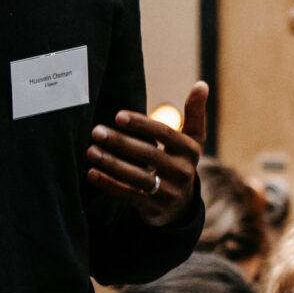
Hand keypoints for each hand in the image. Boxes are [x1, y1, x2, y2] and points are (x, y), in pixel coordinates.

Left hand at [89, 82, 207, 225]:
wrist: (180, 206)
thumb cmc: (179, 162)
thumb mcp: (191, 141)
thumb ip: (194, 113)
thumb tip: (202, 84)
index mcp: (190, 151)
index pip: (165, 134)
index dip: (142, 125)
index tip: (118, 115)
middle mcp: (183, 173)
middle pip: (149, 155)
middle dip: (121, 142)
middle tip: (96, 131)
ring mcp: (168, 193)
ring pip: (137, 177)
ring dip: (111, 163)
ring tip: (91, 151)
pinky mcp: (153, 209)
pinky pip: (128, 195)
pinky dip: (109, 184)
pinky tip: (91, 173)